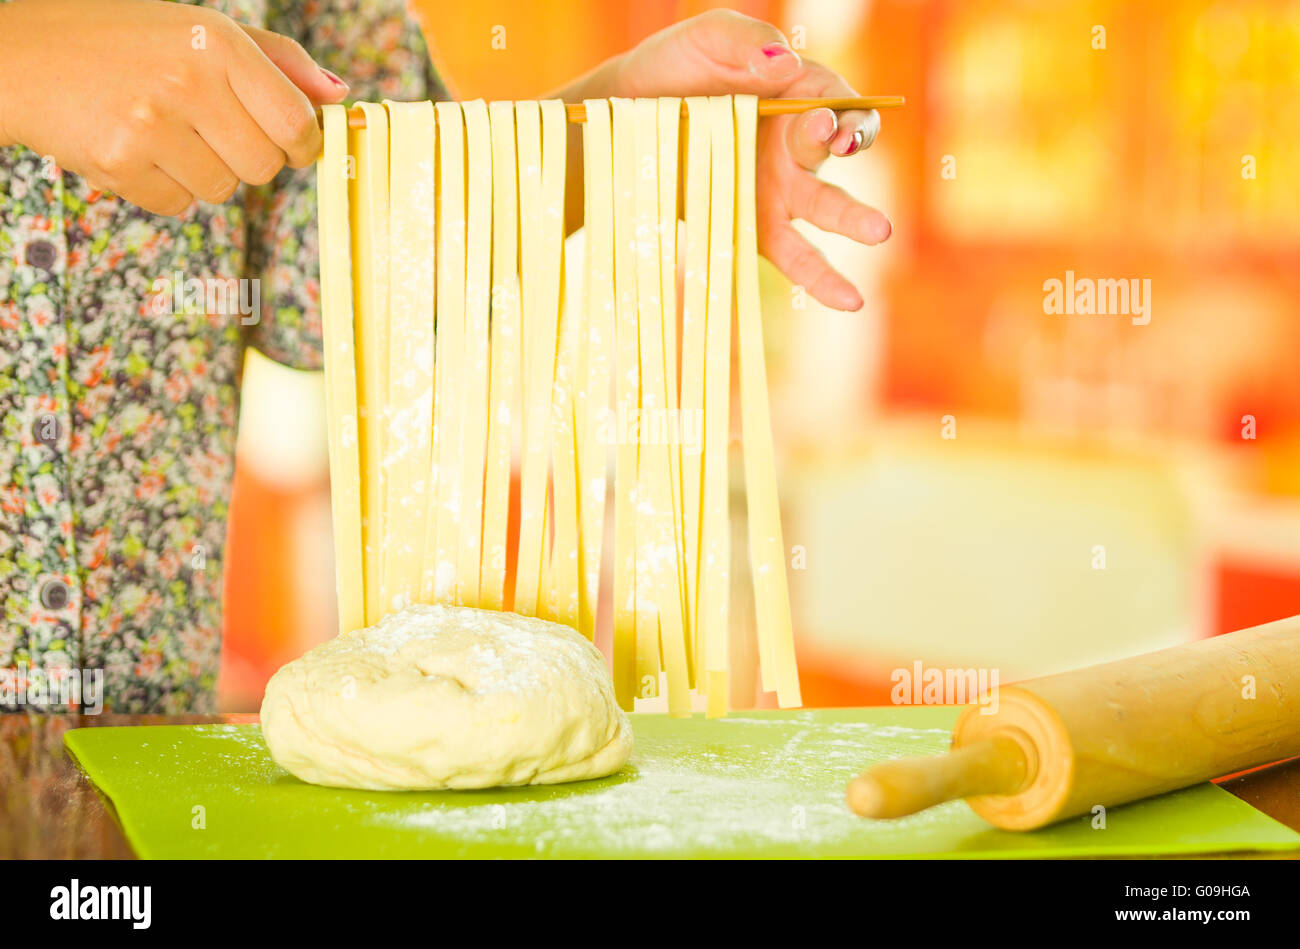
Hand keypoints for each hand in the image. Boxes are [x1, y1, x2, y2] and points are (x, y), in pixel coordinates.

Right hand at [0, 0, 347, 214]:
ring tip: (169, 133)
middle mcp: (187, 82)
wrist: (24, 55)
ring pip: (224, 190)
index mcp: (217, 43)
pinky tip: (141, 149)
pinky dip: (168, 187)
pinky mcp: (120, 164)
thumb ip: (278, 62)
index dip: (303, 145)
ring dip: (207, 172)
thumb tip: (338, 96)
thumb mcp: (204, 31)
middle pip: (265, 167)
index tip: (292, 143)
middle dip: (251, 159)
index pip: (296, 124)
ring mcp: (151, 125)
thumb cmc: (127, 42)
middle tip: (216, 131)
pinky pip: (180, 205)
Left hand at [615, 10, 891, 310]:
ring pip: (824, 207)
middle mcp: (794, 144)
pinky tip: (849, 299)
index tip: (825, 120)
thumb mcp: (707, 37)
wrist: (624, 116)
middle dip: (849, 145)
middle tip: (843, 145)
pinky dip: (821, 279)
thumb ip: (748, 41)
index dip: (843, 109)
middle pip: (836, 147)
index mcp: (796, 94)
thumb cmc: (675, 68)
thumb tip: (784, 66)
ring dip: (852, 220)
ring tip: (878, 232)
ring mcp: (776, 190)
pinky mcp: (752, 227)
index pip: (838, 99)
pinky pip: (793, 255)